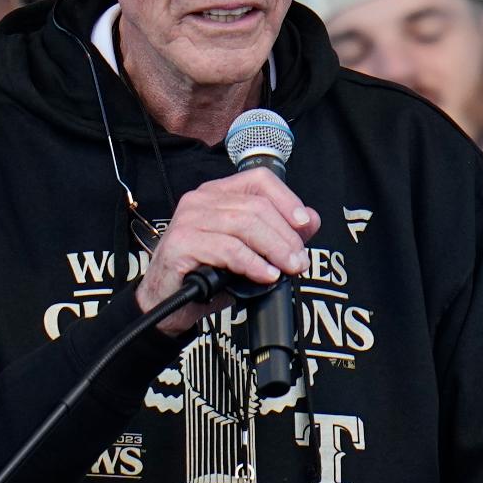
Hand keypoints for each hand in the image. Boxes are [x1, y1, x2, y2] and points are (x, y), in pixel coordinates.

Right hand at [135, 168, 321, 335]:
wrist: (172, 303)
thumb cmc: (209, 273)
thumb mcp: (251, 251)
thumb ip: (280, 233)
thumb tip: (311, 220)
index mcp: (219, 193)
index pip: (259, 180)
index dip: (287, 199)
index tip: (304, 225)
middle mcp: (201, 200)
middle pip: (256, 206)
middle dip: (285, 235)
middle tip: (299, 260)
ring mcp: (188, 220)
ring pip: (244, 225)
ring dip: (273, 249)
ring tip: (288, 268)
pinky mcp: (181, 243)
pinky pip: (227, 248)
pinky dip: (252, 263)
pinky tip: (266, 275)